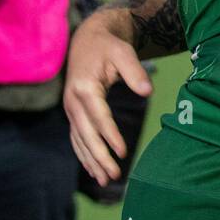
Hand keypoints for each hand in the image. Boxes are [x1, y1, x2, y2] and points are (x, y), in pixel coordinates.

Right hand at [64, 12, 152, 185]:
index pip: (99, 117)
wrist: (87, 39)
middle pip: (86, 134)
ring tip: (105, 180)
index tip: (122, 152)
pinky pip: (76, 137)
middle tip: (114, 175)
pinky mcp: (73, 112)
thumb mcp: (123, 52)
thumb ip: (135, 71)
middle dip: (100, 156)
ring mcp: (70, 108)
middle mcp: (73, 101)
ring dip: (91, 161)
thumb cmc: (109, 46)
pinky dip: (83, 154)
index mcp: (85, 88)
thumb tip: (148, 91)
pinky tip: (93, 168)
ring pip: (80, 140)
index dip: (110, 136)